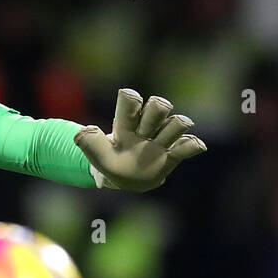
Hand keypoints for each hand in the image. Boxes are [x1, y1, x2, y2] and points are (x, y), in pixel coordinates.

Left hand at [74, 88, 206, 191]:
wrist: (123, 178)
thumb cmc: (109, 162)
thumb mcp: (97, 155)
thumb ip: (90, 143)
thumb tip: (81, 132)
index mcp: (127, 123)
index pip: (131, 102)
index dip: (131, 99)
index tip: (130, 100)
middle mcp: (146, 127)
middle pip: (158, 107)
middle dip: (156, 110)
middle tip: (146, 128)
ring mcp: (160, 140)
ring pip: (175, 123)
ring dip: (175, 126)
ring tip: (165, 139)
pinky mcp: (171, 155)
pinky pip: (186, 147)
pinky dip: (192, 145)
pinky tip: (196, 146)